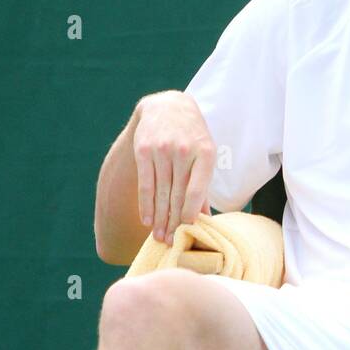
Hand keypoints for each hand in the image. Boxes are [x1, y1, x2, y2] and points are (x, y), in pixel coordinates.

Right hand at [134, 91, 214, 243]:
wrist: (168, 106)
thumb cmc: (192, 137)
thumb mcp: (205, 156)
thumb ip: (203, 186)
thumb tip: (205, 219)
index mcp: (205, 153)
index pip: (196, 190)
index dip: (190, 213)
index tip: (186, 231)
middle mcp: (183, 151)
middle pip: (176, 194)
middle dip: (172, 221)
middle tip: (169, 242)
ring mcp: (162, 149)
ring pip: (160, 191)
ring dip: (158, 217)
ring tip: (158, 236)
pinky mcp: (143, 149)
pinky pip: (145, 182)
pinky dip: (145, 204)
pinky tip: (146, 219)